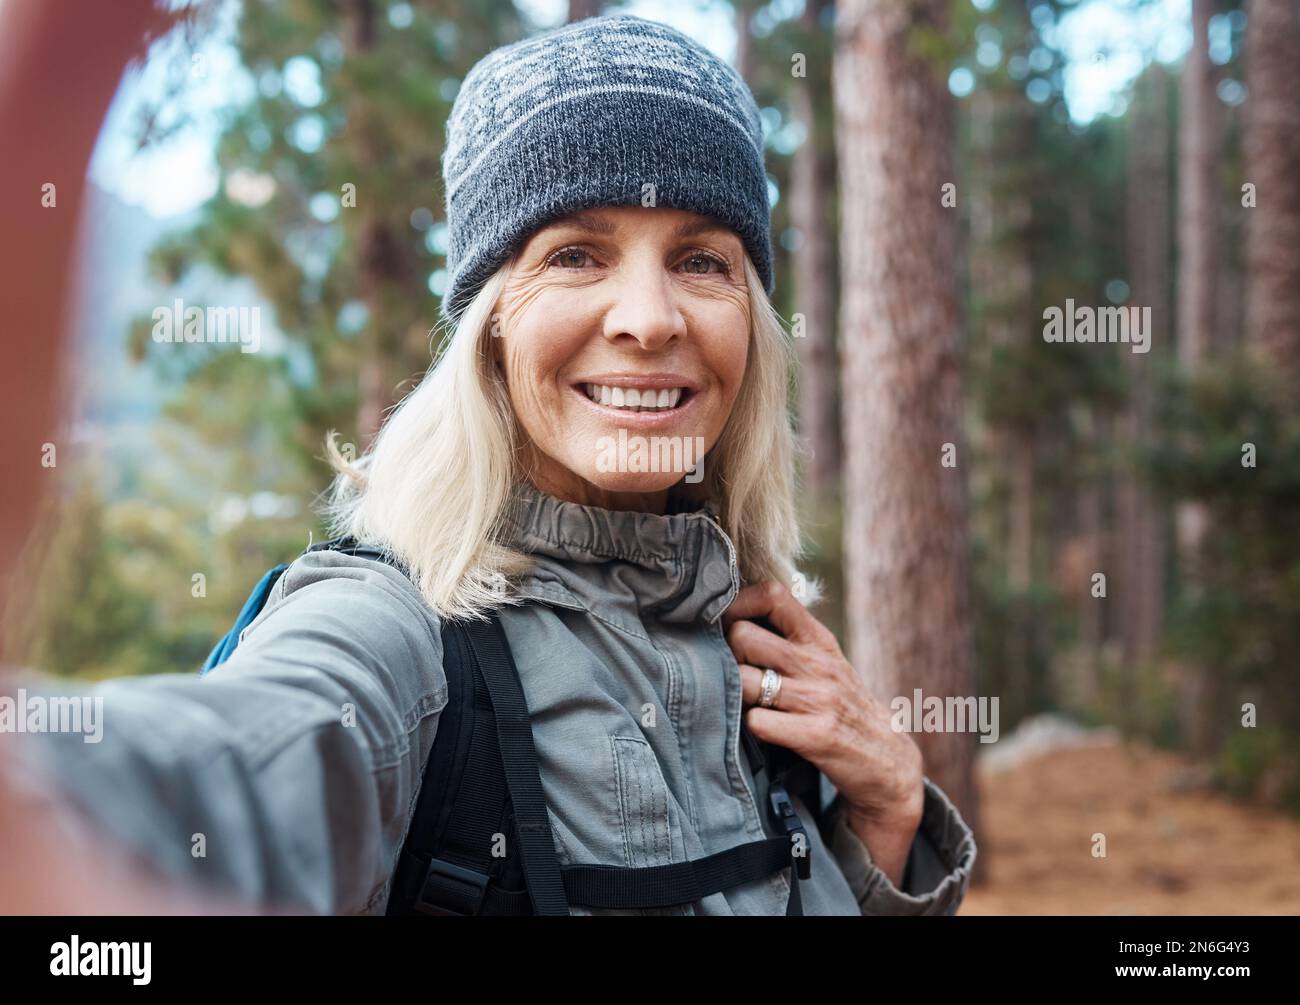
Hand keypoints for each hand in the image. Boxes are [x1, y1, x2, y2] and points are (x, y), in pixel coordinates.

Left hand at [721, 581, 924, 886]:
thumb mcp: (827, 664)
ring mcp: (818, 699)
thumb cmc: (845, 708)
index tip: (726, 624)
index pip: (773, 594)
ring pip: (744, 680)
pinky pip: (758, 722)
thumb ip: (790, 640)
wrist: (889, 762)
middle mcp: (818, 663)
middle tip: (733, 675)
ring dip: (734, 694)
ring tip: (746, 704)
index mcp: (819, 640)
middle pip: (743, 637)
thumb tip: (736, 618)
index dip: (739, 603)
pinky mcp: (816, 735)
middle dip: (726, 655)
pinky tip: (763, 730)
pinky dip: (751, 727)